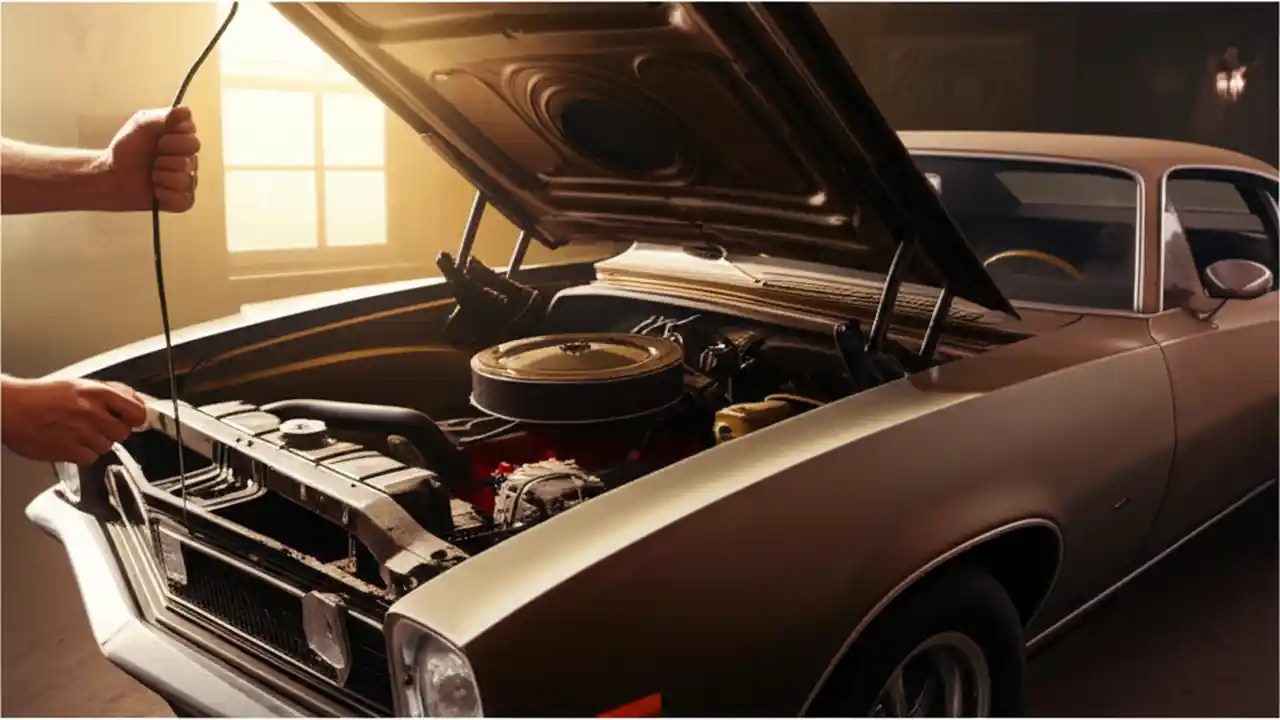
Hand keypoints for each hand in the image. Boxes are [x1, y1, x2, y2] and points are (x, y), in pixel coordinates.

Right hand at [1, 377, 147, 463]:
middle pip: (123, 433)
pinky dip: (83, 453)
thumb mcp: (79, 385)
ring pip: (108, 446)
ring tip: (77, 432)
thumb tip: (135, 401)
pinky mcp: (68, 450)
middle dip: (113, 431)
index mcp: (97, 392)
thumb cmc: (40, 395)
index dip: (136, 418)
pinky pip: (91, 458)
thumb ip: (110, 393)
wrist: (10, 408)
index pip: (137, 412)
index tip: (133, 420)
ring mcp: (81, 432)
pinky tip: (70, 442)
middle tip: (96, 425)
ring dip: (96, 442)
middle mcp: (92, 412)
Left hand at [98, 107, 200, 212]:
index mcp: (181, 138)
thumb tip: (185, 111)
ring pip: (187, 180)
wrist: (112, 175)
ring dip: (163, 178)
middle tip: (152, 160)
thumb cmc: (126, 149)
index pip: (192, 134)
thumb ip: (163, 116)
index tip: (158, 140)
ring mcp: (188, 180)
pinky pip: (185, 200)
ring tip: (151, 176)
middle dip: (166, 160)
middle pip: (192, 159)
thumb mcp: (140, 125)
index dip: (173, 139)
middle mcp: (189, 158)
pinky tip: (156, 190)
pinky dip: (166, 196)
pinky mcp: (183, 199)